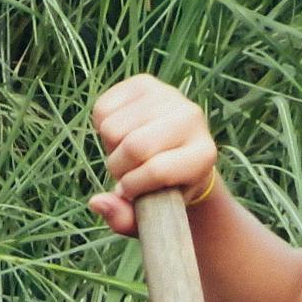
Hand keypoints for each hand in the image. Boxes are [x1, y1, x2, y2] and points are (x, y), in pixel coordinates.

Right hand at [88, 73, 217, 234]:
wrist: (176, 151)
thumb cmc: (165, 190)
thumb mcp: (152, 214)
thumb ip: (125, 219)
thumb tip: (97, 202)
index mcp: (203, 154)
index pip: (158, 170)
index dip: (133, 186)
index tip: (129, 192)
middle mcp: (192, 118)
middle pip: (134, 146)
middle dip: (119, 167)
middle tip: (126, 172)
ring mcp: (169, 95)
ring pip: (113, 128)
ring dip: (110, 148)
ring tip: (126, 152)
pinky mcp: (145, 83)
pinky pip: (103, 108)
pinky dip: (101, 127)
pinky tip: (121, 132)